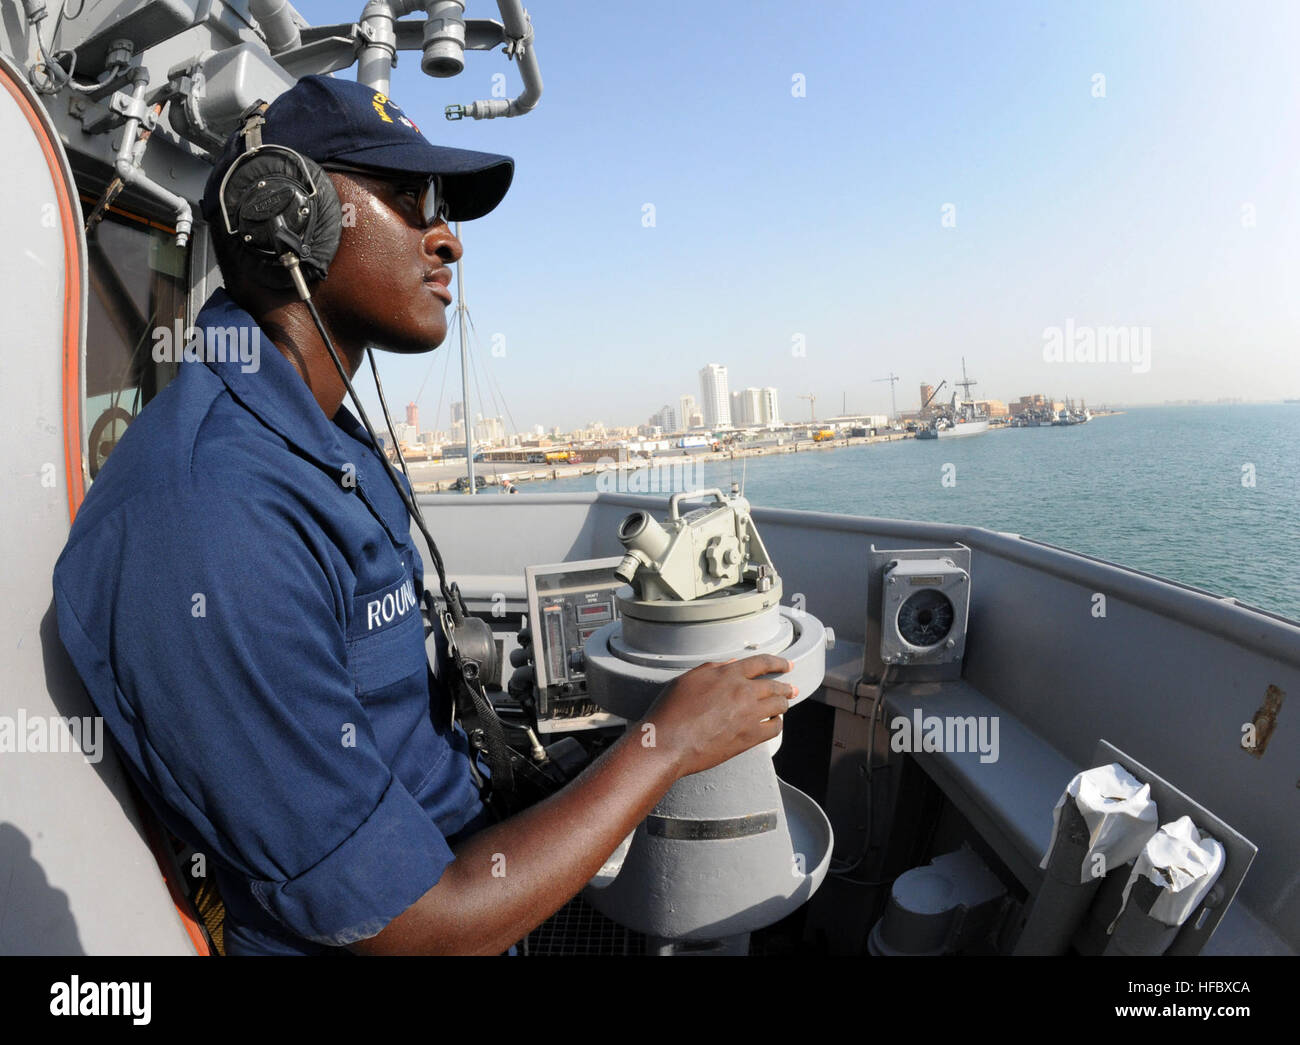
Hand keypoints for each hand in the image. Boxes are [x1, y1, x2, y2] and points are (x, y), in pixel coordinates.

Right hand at [639, 654, 796, 777]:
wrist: (668, 741)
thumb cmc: (672, 710)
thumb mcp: (689, 679)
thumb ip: (713, 669)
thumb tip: (731, 665)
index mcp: (729, 674)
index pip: (762, 662)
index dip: (778, 663)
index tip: (787, 665)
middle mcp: (743, 691)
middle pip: (775, 686)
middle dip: (786, 686)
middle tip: (791, 688)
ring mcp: (749, 715)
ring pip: (779, 706)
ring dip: (783, 704)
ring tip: (784, 705)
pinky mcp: (750, 737)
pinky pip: (774, 728)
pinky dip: (777, 724)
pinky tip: (773, 723)